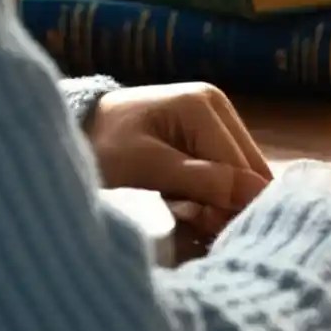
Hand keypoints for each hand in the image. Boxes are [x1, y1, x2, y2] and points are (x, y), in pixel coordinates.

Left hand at [88, 83, 271, 235]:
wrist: (73, 131)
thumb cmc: (101, 147)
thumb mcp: (145, 167)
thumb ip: (201, 180)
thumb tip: (257, 193)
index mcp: (205, 105)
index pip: (242, 166)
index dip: (230, 202)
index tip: (199, 224)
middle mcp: (218, 106)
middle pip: (249, 169)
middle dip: (225, 201)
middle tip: (190, 219)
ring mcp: (215, 118)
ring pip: (241, 174)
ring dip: (218, 199)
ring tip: (183, 208)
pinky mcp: (209, 133)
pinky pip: (227, 171)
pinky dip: (211, 192)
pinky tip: (186, 199)